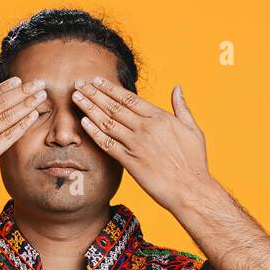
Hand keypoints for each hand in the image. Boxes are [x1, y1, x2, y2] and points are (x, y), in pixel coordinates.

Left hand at [72, 78, 215, 215]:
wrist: (190, 189)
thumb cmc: (194, 162)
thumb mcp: (192, 129)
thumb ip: (182, 108)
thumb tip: (177, 89)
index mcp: (160, 117)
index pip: (130, 98)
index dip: (110, 88)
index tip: (97, 81)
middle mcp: (146, 127)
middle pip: (114, 106)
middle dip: (94, 93)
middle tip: (79, 84)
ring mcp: (137, 144)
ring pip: (108, 122)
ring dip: (90, 108)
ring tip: (76, 98)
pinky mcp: (130, 161)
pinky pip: (108, 144)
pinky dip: (95, 133)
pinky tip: (83, 123)